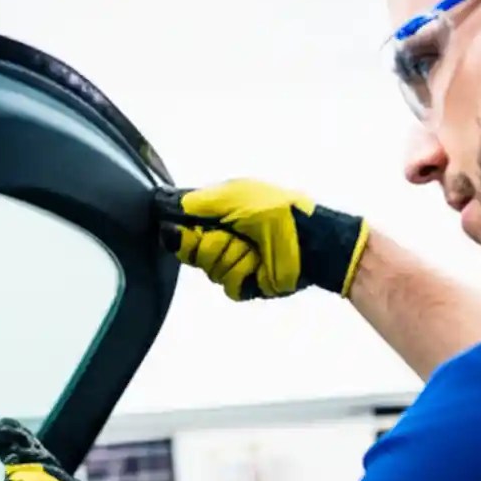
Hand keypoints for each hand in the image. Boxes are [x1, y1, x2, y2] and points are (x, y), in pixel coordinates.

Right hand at [156, 178, 369, 300]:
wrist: (311, 243)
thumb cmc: (278, 213)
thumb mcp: (235, 196)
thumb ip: (199, 201)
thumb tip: (169, 212)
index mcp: (218, 215)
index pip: (181, 227)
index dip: (183, 231)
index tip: (189, 228)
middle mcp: (223, 238)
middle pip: (191, 251)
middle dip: (211, 243)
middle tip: (233, 235)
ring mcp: (234, 262)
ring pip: (210, 269)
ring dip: (232, 256)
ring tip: (254, 248)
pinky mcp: (245, 284)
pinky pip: (228, 285)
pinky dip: (244, 273)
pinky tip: (258, 264)